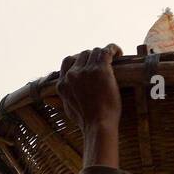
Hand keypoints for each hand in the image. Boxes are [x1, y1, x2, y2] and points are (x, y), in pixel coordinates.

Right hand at [56, 45, 122, 167]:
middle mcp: (72, 75)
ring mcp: (86, 71)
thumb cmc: (86, 121)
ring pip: (95, 51)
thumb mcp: (68, 109)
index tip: (88, 65)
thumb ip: (63, 98)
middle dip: (93, 58)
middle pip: (83, 55)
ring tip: (113, 60)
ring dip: (103, 55)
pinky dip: (113, 49)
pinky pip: (107, 50)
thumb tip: (53, 97)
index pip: (68, 61)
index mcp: (62, 84)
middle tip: (103, 65)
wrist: (98, 125)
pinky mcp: (100, 69)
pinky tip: (119, 53)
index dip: (79, 60)